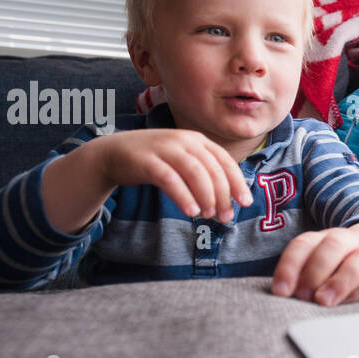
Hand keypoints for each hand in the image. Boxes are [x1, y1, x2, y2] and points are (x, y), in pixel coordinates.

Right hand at [91, 129, 251, 221]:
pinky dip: (183, 196)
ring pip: (194, 172)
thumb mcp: (184, 161)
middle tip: (225, 217)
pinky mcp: (146, 161)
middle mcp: (184, 140)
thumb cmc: (155, 162)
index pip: (224, 161)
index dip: (237, 182)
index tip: (245, 203)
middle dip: (223, 195)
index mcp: (197, 140)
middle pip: (212, 169)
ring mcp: (164, 148)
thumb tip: (230, 200)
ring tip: (208, 215)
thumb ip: (205, 174)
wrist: (113, 153)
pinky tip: (191, 211)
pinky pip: (169, 179)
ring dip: (206, 196)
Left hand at [271, 222, 358, 305]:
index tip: (281, 291)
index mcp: (326, 237)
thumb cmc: (343, 267)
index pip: (304, 245)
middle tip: (304, 297)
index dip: (290, 267)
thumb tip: (285, 299)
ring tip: (325, 301)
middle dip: (315, 271)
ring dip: (340, 280)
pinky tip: (351, 301)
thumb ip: (304, 279)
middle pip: (333, 246)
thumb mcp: (321, 266)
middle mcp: (351, 240)